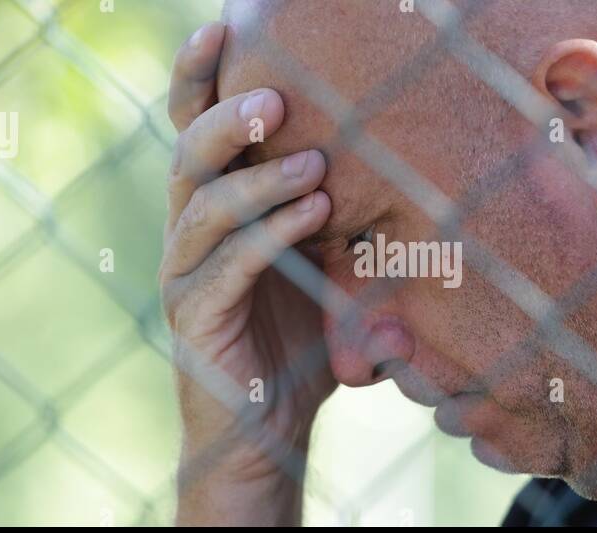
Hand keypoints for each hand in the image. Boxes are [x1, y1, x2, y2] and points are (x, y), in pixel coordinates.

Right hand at [161, 22, 336, 524]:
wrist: (267, 428)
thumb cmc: (303, 342)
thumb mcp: (327, 270)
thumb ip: (343, 222)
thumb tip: (410, 167)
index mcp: (217, 210)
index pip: (195, 130)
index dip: (200, 77)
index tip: (225, 25)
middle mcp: (189, 233)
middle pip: (187, 154)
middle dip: (224, 117)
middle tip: (275, 96)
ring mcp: (186, 275)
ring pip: (204, 206)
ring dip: (259, 177)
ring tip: (313, 161)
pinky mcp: (195, 317)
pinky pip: (228, 265)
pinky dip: (270, 234)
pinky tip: (313, 213)